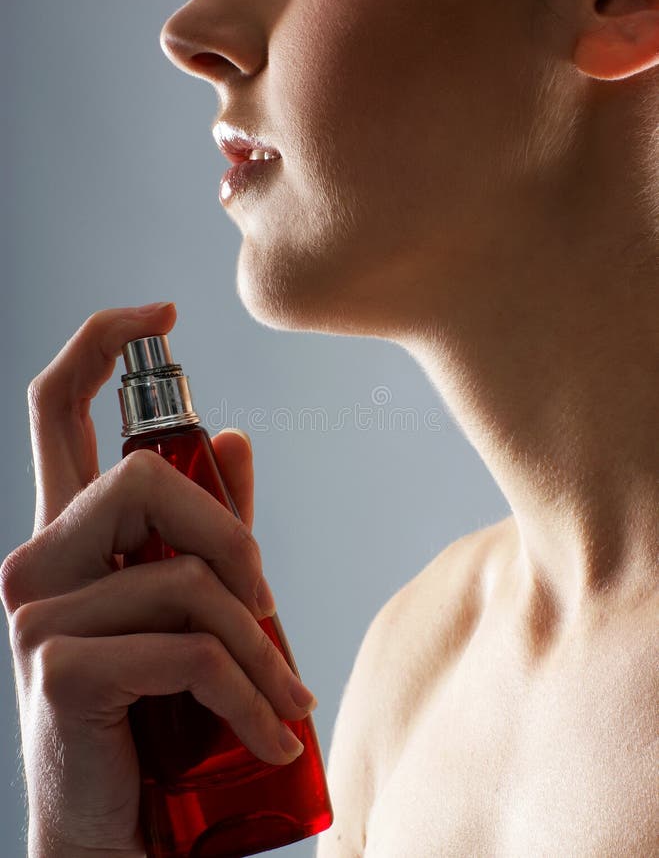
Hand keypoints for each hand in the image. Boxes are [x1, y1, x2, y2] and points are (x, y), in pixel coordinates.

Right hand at [0, 305, 315, 857]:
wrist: (110, 834)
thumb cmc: (156, 713)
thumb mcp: (188, 607)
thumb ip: (207, 523)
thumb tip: (232, 436)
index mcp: (66, 536)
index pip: (56, 407)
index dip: (102, 342)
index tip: (163, 312)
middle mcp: (35, 561)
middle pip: (142, 478)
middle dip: (230, 534)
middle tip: (266, 600)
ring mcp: (38, 615)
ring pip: (184, 577)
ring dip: (257, 642)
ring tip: (283, 695)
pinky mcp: (60, 670)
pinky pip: (188, 650)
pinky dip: (250, 693)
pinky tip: (269, 733)